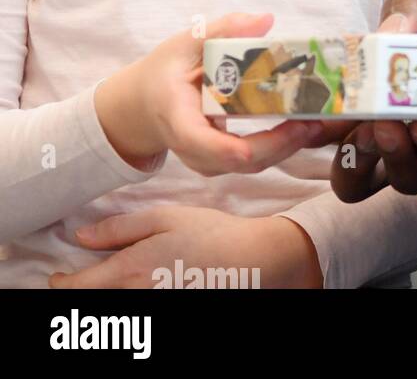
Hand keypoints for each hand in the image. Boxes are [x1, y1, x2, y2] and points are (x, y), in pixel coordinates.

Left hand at [49, 206, 322, 288]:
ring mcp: (151, 306)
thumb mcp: (165, 217)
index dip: (61, 284)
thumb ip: (120, 227)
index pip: (79, 287)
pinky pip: (134, 308)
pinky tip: (138, 283)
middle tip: (77, 280)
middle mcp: (135, 295)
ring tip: (108, 280)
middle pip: (92, 301)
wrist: (249, 259)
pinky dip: (125, 297)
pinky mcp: (166, 309)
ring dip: (103, 294)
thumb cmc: (208, 233)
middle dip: (80, 291)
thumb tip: (82, 237)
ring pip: (111, 308)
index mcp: (130, 269)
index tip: (56, 276)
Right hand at [95, 13, 328, 175]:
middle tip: (312, 122)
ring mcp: (209, 159)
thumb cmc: (164, 72)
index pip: (198, 142)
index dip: (224, 149)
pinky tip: (308, 125)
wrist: (142, 106)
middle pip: (235, 160)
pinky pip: (254, 159)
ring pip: (249, 164)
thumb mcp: (185, 43)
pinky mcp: (224, 160)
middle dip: (276, 146)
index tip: (249, 148)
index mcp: (176, 118)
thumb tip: (265, 20)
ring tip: (319, 122)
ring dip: (286, 147)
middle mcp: (193, 148)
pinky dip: (281, 146)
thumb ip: (222, 30)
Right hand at [330, 0, 416, 202]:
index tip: (300, 114)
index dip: (312, 129)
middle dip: (345, 157)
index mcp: (390, 103)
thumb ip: (408, 9)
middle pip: (356, 175)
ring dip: (391, 150)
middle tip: (352, 126)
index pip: (339, 128)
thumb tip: (381, 33)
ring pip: (400, 177)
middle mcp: (410, 139)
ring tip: (395, 120)